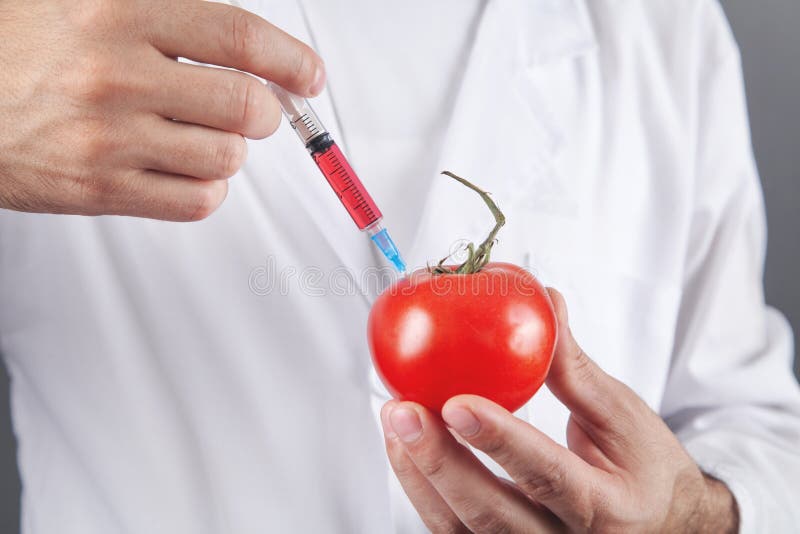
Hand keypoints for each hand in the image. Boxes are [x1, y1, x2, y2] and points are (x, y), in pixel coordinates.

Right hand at [0, 0, 323, 219]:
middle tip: (252, 110)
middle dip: (264, 113)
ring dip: (229, 151)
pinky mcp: (99, 189)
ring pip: (226, 158)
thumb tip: (250, 45)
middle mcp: (115, 75)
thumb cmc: (23, 48)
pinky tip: (182, 169)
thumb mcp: (86, 1)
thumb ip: (167, 14)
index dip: (289, 59)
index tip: (308, 75)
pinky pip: (196, 202)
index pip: (237, 36)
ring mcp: (107, 138)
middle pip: (244, 106)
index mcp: (117, 12)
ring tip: (200, 137)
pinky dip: (206, 189)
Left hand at [380, 288, 738, 532]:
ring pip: (464, 531)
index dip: (501, 441)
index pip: (548, 477)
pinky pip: (454, 532)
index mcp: (607, 509)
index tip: (458, 404)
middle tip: (404, 413)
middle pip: (493, 515)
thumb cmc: (646, 469)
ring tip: (395, 423)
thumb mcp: (623, 416)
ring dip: (421, 476)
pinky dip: (423, 491)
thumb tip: (545, 305)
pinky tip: (404, 450)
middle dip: (440, 463)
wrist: (662, 523)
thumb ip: (575, 369)